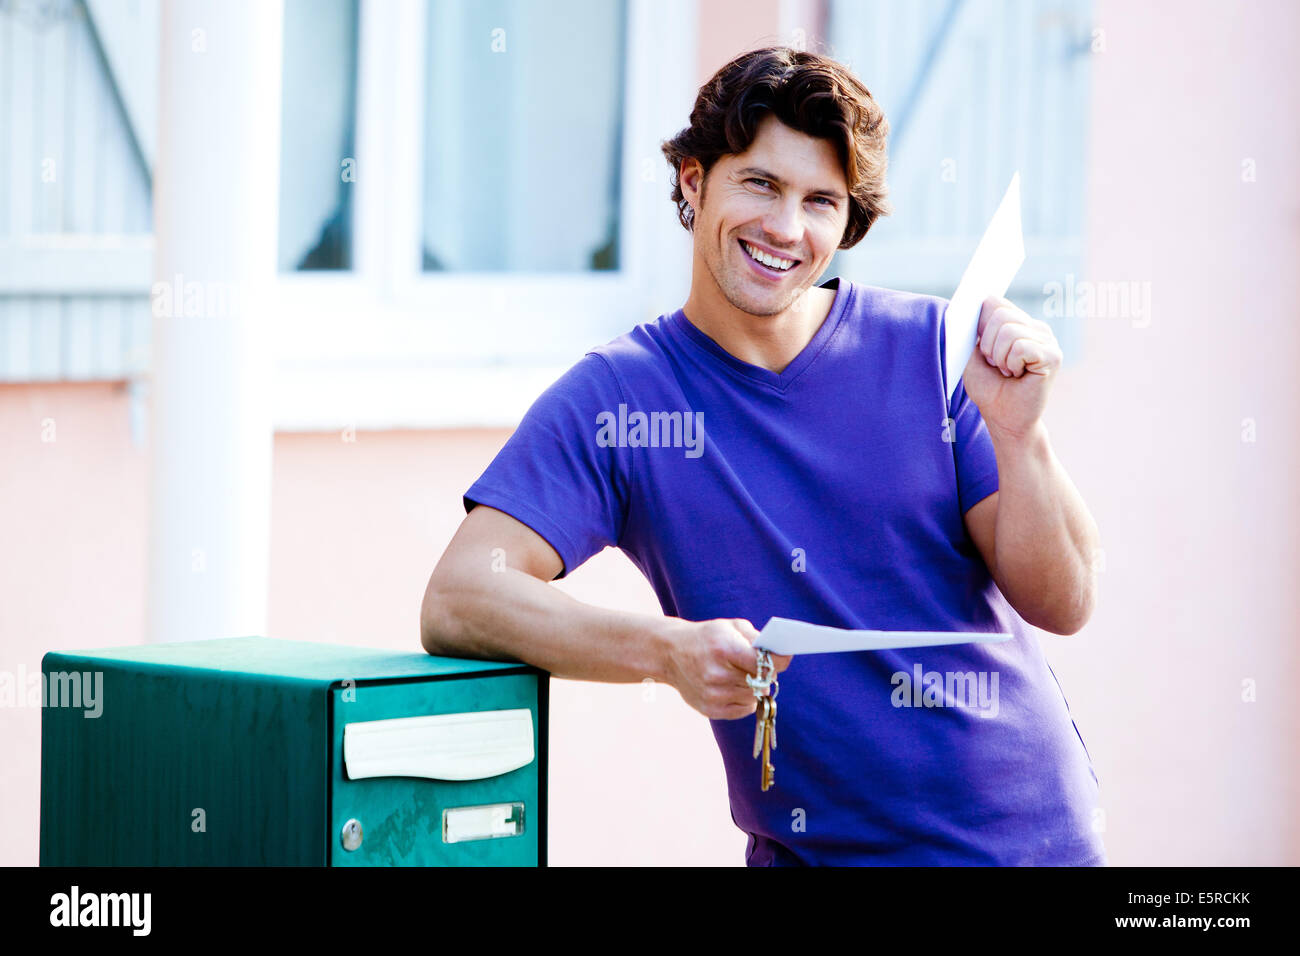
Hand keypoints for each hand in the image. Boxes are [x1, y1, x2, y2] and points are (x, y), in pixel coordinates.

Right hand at [662, 617, 791, 719]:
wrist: (671, 653)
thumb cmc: (708, 637)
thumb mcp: (731, 627)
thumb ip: (758, 639)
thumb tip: (780, 655)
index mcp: (724, 649)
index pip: (764, 663)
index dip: (779, 660)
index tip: (784, 656)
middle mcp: (718, 674)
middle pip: (761, 681)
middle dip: (764, 673)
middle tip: (757, 664)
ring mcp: (713, 694)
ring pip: (754, 697)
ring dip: (754, 687)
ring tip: (740, 673)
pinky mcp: (710, 709)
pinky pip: (744, 709)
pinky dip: (745, 699)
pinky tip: (733, 686)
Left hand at [961, 295, 1063, 437]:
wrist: (1004, 419)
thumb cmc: (990, 389)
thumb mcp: (974, 356)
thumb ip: (978, 328)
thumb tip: (983, 301)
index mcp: (1018, 324)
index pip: (994, 302)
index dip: (980, 325)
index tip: (983, 349)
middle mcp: (1036, 328)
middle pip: (1000, 314)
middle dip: (988, 345)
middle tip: (997, 365)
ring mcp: (1047, 340)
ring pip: (1009, 331)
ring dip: (1000, 358)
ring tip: (1008, 372)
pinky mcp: (1053, 356)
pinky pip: (1020, 347)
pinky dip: (1011, 365)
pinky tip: (1018, 376)